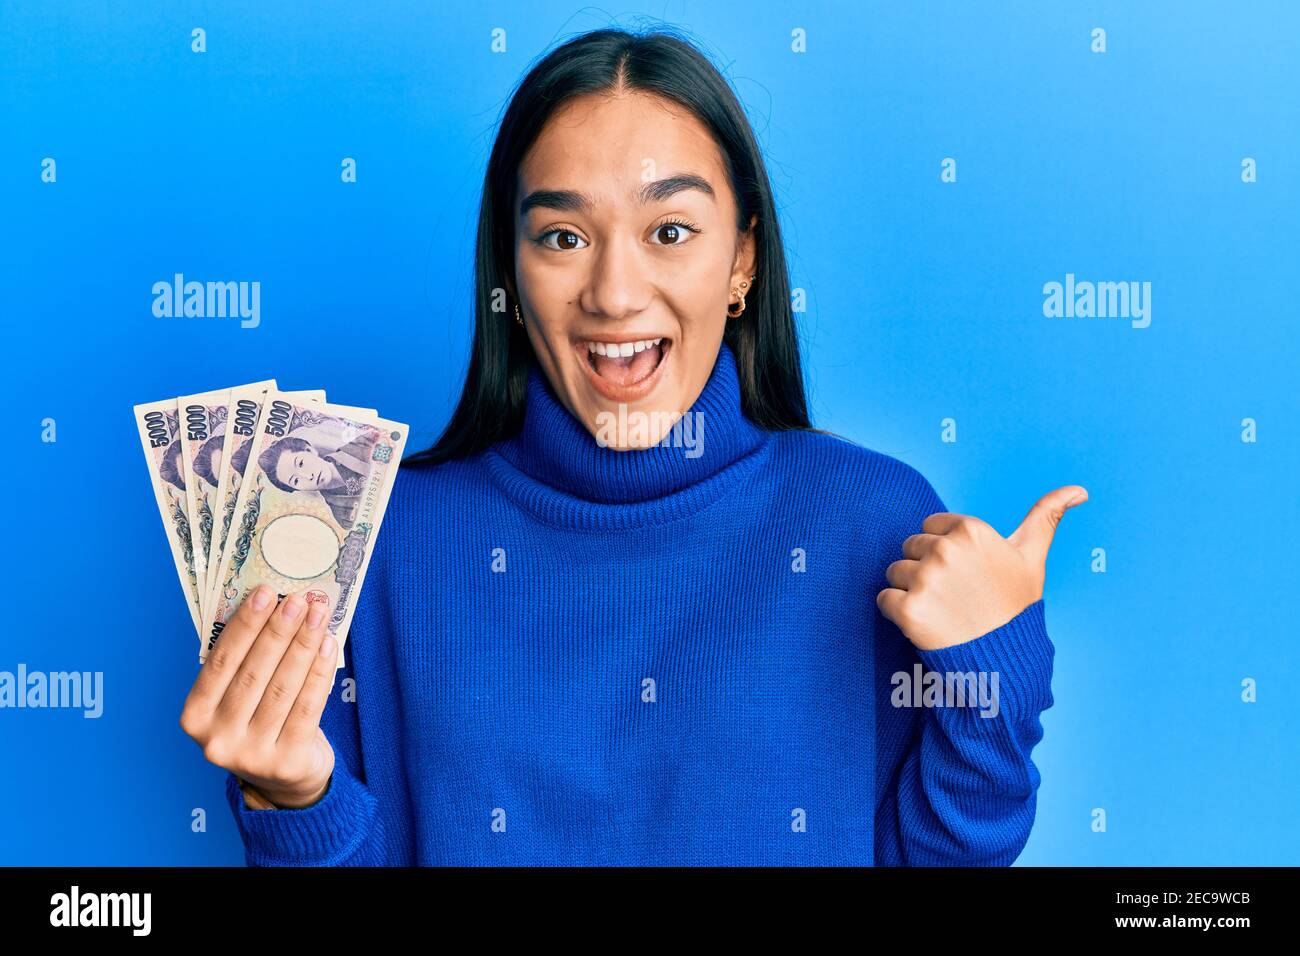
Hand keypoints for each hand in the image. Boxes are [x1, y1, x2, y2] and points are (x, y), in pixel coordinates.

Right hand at [179, 585, 337, 807]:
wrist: (285, 781)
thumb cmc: (258, 723)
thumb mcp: (236, 700)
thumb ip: (244, 664)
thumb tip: (272, 608)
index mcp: (195, 717)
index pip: (221, 662)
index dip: (245, 625)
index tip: (265, 593)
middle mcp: (217, 738)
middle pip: (254, 673)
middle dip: (280, 631)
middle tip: (300, 599)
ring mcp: (251, 754)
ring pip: (283, 687)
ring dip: (304, 645)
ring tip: (319, 615)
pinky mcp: (286, 762)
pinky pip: (307, 707)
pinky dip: (320, 672)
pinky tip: (328, 646)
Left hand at [877, 485, 1087, 650]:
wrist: (1004, 661)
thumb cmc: (1015, 606)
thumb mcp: (1031, 557)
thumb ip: (1046, 516)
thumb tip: (1080, 489)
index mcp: (970, 530)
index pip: (931, 526)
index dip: (943, 549)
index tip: (964, 572)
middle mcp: (946, 550)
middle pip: (911, 547)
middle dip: (925, 568)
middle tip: (954, 594)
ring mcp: (925, 580)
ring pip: (895, 572)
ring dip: (909, 590)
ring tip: (941, 608)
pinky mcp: (908, 609)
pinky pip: (884, 599)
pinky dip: (897, 612)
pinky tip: (925, 623)